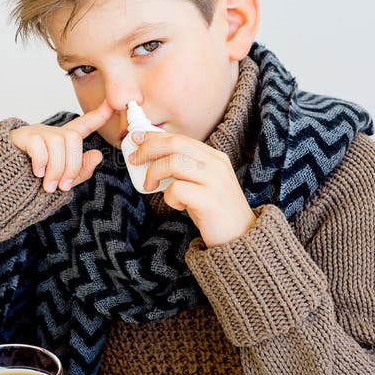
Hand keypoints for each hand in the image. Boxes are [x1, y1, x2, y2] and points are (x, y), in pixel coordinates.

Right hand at [9, 100, 113, 192]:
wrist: (1, 182)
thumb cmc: (31, 180)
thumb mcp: (62, 180)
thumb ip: (81, 170)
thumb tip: (97, 155)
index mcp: (63, 142)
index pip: (84, 125)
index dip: (99, 114)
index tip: (113, 103)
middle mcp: (52, 133)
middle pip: (73, 139)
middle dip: (72, 166)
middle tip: (62, 186)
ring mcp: (37, 132)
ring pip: (58, 144)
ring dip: (56, 169)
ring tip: (48, 186)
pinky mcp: (22, 136)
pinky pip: (40, 146)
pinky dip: (42, 163)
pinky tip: (36, 173)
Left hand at [128, 131, 255, 246]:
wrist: (241, 238)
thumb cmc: (214, 212)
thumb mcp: (201, 183)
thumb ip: (183, 169)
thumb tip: (148, 157)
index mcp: (214, 157)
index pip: (180, 138)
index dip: (155, 137)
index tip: (136, 139)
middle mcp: (216, 164)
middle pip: (175, 143)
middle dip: (148, 149)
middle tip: (134, 161)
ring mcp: (215, 181)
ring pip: (174, 162)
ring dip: (154, 172)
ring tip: (150, 186)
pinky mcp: (210, 200)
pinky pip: (177, 189)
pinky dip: (169, 197)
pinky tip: (177, 205)